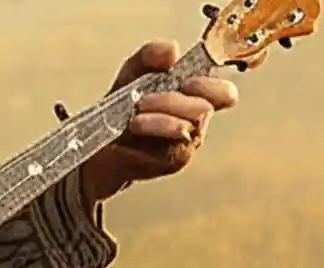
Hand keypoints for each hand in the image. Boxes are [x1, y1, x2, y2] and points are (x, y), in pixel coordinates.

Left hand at [80, 40, 239, 202]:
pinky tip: (134, 125)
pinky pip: (171, 149)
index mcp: (196, 97)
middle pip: (203, 109)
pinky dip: (152, 131)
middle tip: (146, 99)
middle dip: (175, 100)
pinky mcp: (171, 162)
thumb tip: (171, 49)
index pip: (223, 94)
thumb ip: (151, 56)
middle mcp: (196, 122)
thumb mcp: (134, 72)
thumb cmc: (125, 105)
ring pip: (187, 128)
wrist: (100, 141)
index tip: (187, 81)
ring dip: (161, 116)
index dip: (212, 86)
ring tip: (136, 112)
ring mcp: (185, 144)